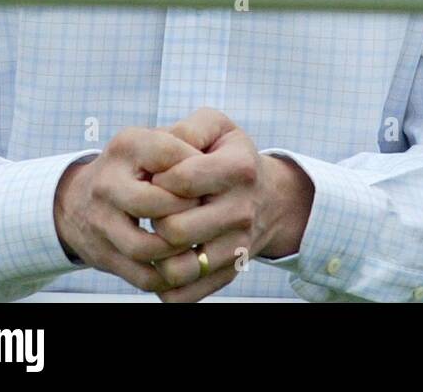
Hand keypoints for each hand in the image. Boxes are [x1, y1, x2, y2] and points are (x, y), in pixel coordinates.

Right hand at [53, 128, 201, 292]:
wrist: (79, 199)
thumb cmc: (139, 164)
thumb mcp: (159, 138)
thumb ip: (189, 137)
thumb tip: (210, 162)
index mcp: (129, 145)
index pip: (171, 156)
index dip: (197, 169)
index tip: (209, 177)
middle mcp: (108, 182)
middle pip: (157, 204)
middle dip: (189, 210)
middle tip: (206, 209)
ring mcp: (101, 221)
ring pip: (147, 246)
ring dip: (179, 247)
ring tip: (196, 237)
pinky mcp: (102, 254)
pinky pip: (142, 275)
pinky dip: (167, 274)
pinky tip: (184, 262)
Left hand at [147, 108, 314, 302]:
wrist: (269, 198)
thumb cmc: (230, 157)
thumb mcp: (216, 128)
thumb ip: (188, 129)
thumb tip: (162, 147)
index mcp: (239, 168)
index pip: (179, 180)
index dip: (157, 178)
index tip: (159, 175)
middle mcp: (243, 210)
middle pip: (174, 229)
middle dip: (154, 217)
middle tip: (156, 207)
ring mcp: (237, 247)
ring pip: (177, 268)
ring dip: (156, 255)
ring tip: (158, 233)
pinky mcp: (228, 274)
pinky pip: (183, 294)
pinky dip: (163, 284)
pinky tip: (163, 259)